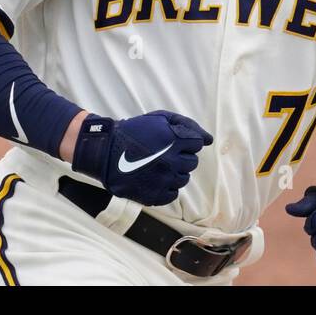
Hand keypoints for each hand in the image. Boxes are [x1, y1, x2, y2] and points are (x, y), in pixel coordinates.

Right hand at [71, 110, 212, 205]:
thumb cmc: (134, 131)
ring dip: (174, 172)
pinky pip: (172, 194)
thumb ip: (187, 126)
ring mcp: (163, 181)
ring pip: (183, 179)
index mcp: (175, 141)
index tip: (172, 141)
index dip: (185, 142)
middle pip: (192, 162)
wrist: (106, 151)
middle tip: (164, 153)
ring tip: (157, 165)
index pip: (197, 144)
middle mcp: (172, 162)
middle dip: (181, 157)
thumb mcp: (160, 119)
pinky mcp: (154, 195)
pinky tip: (154, 177)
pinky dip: (166, 187)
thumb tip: (209, 140)